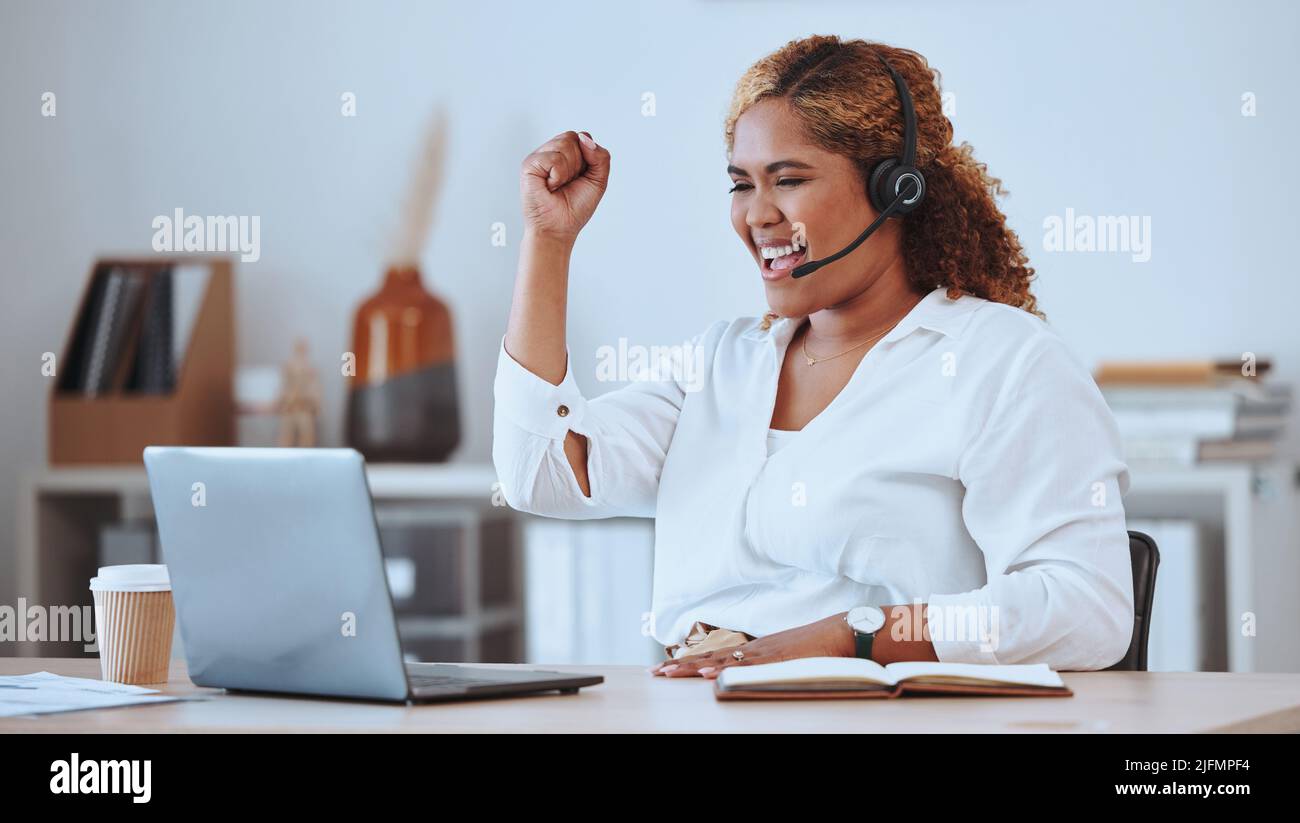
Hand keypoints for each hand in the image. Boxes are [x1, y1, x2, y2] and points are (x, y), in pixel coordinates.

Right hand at [519, 130, 609, 241]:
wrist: (559, 228)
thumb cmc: (575, 207)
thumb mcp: (598, 180)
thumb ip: (600, 156)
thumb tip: (583, 137)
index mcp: (566, 153)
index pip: (583, 137)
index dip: (588, 158)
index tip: (580, 177)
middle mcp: (551, 151)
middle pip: (573, 138)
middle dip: (578, 164)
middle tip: (567, 182)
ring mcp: (539, 156)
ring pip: (564, 144)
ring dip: (568, 170)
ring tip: (558, 185)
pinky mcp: (529, 164)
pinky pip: (554, 158)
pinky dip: (558, 176)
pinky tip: (549, 186)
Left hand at [649, 612, 855, 677]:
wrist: (841, 633)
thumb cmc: (820, 648)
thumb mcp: (790, 659)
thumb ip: (772, 667)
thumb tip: (756, 677)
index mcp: (755, 651)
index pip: (716, 657)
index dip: (691, 663)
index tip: (667, 669)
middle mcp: (754, 650)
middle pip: (710, 658)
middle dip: (680, 667)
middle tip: (654, 674)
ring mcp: (762, 654)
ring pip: (719, 662)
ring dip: (691, 668)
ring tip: (667, 674)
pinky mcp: (773, 660)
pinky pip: (742, 667)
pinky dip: (722, 670)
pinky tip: (704, 674)